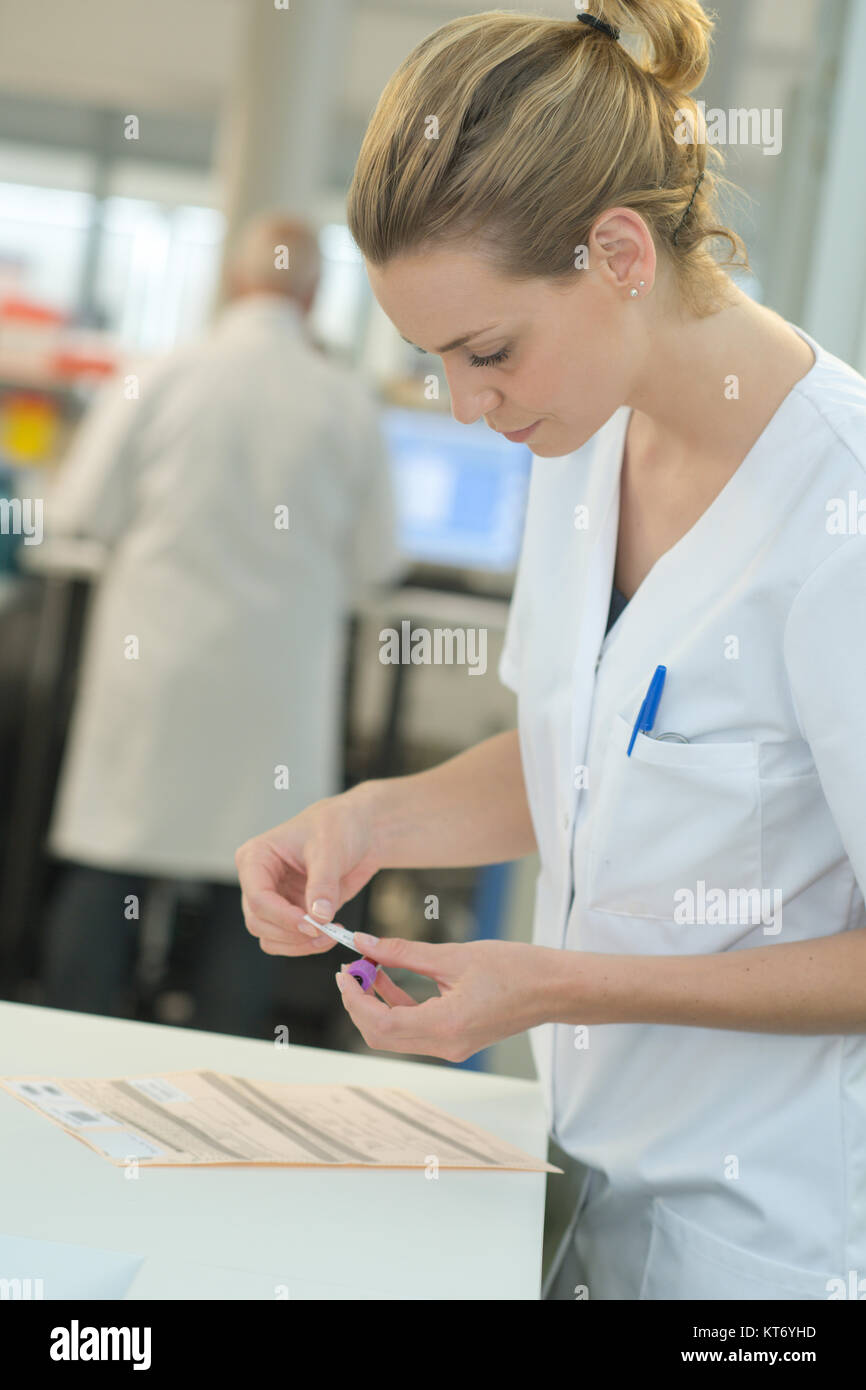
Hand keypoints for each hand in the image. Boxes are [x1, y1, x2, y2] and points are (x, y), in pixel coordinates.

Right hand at [235, 787, 379, 958]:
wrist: (360, 831)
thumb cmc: (338, 826)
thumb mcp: (330, 849)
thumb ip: (323, 884)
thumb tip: (319, 917)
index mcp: (255, 857)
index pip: (257, 897)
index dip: (282, 917)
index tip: (312, 925)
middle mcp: (258, 881)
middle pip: (259, 922)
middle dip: (291, 933)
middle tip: (325, 933)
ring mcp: (274, 899)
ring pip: (270, 938)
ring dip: (298, 945)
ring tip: (331, 935)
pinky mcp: (291, 913)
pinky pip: (289, 940)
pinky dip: (307, 945)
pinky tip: (330, 933)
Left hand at [335, 936, 553, 1062]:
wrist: (555, 988)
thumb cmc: (516, 968)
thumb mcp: (455, 955)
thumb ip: (405, 952)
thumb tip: (367, 943)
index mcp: (445, 1026)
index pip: (380, 1024)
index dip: (354, 999)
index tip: (344, 971)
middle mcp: (445, 1045)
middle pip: (381, 1036)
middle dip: (359, 1002)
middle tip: (351, 967)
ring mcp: (451, 1047)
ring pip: (395, 1034)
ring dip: (376, 1003)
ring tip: (368, 965)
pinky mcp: (456, 1040)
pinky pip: (414, 1029)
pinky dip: (396, 1006)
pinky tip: (390, 977)